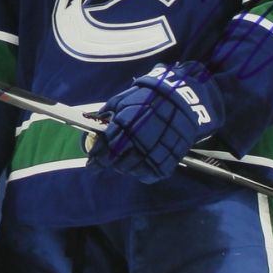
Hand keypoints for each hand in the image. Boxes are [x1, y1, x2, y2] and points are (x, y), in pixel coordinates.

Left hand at [87, 61, 221, 183]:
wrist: (181, 99)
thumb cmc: (149, 97)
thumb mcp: (123, 99)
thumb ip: (108, 112)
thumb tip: (94, 122)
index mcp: (124, 126)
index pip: (104, 149)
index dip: (96, 159)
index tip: (91, 164)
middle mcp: (136, 142)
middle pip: (116, 162)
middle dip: (110, 163)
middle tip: (110, 160)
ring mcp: (152, 153)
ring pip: (131, 171)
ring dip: (125, 168)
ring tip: (126, 160)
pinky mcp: (166, 161)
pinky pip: (148, 176)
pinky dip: (142, 173)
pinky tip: (141, 165)